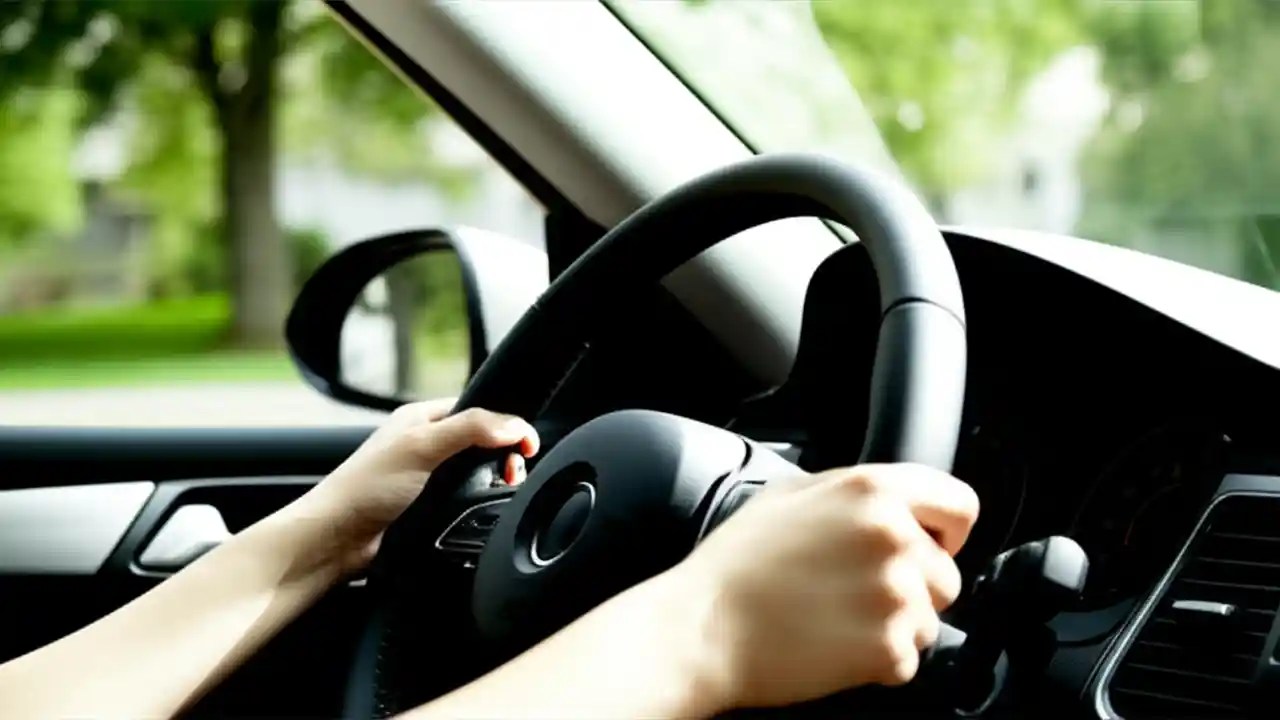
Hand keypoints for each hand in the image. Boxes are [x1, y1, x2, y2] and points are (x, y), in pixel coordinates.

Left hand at [302, 399, 538, 570]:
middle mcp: (425, 444)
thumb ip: (471, 430)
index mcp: (422, 418)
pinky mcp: (428, 507)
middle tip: (512, 473)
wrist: (336, 540)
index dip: (506, 425)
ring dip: (492, 483)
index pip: (479, 410)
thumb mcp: (422, 447)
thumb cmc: (364, 489)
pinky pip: (465, 501)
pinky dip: (477, 506)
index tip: (526, 445)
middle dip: (504, 457)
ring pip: (477, 474)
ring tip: (500, 491)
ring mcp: (427, 477)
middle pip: (483, 444)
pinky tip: (479, 511)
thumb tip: (514, 425)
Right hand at [663, 464, 978, 712]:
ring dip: (894, 625)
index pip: (960, 504)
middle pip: (946, 572)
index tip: (927, 545)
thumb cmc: (735, 563)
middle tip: (855, 592)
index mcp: (872, 491)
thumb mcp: (789, 494)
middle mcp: (894, 538)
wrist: (703, 628)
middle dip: (912, 586)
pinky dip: (876, 661)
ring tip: (836, 618)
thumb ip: (852, 491)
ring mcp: (895, 596)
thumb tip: (894, 502)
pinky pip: (907, 660)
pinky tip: (832, 643)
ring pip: (930, 619)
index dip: (944, 529)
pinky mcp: (888, 649)